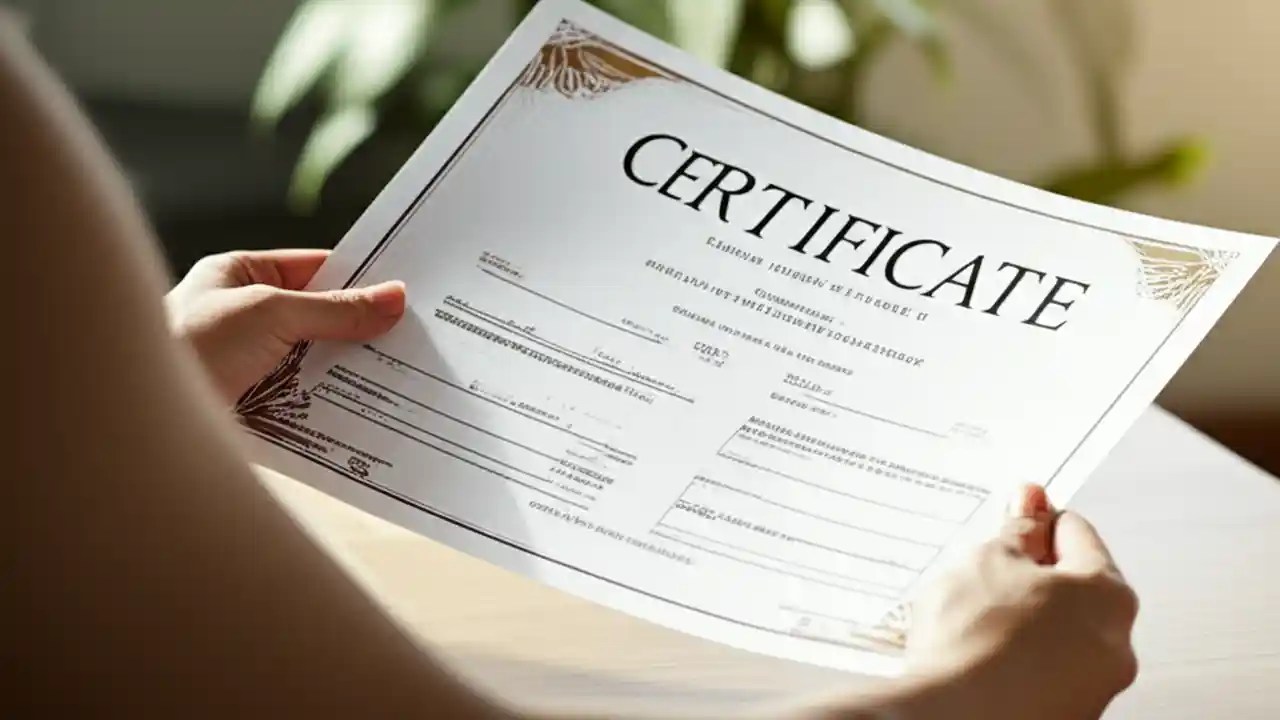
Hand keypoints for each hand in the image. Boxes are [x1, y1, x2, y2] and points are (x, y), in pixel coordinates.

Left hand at [166, 249, 405, 402]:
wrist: (136, 419)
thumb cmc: (188, 346)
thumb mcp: (270, 313)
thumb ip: (334, 309)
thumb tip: (392, 298)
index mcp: (239, 276)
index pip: (314, 269)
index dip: (359, 279)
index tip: (403, 292)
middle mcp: (243, 317)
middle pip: (319, 320)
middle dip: (360, 331)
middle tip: (412, 339)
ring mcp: (247, 364)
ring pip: (314, 363)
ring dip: (348, 374)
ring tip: (400, 378)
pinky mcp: (251, 407)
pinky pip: (302, 402)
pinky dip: (331, 406)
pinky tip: (365, 413)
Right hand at [905, 485, 1138, 719]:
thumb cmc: (976, 641)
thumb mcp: (992, 560)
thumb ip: (1019, 530)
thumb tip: (1032, 504)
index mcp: (1109, 595)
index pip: (1076, 534)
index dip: (1037, 520)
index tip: (1014, 514)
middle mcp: (1115, 646)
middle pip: (1072, 589)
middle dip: (1028, 575)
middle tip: (983, 571)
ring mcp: (1091, 689)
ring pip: (1056, 634)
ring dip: (1020, 620)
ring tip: (970, 620)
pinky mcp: (1062, 715)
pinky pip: (1040, 673)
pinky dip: (1014, 660)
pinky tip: (975, 657)